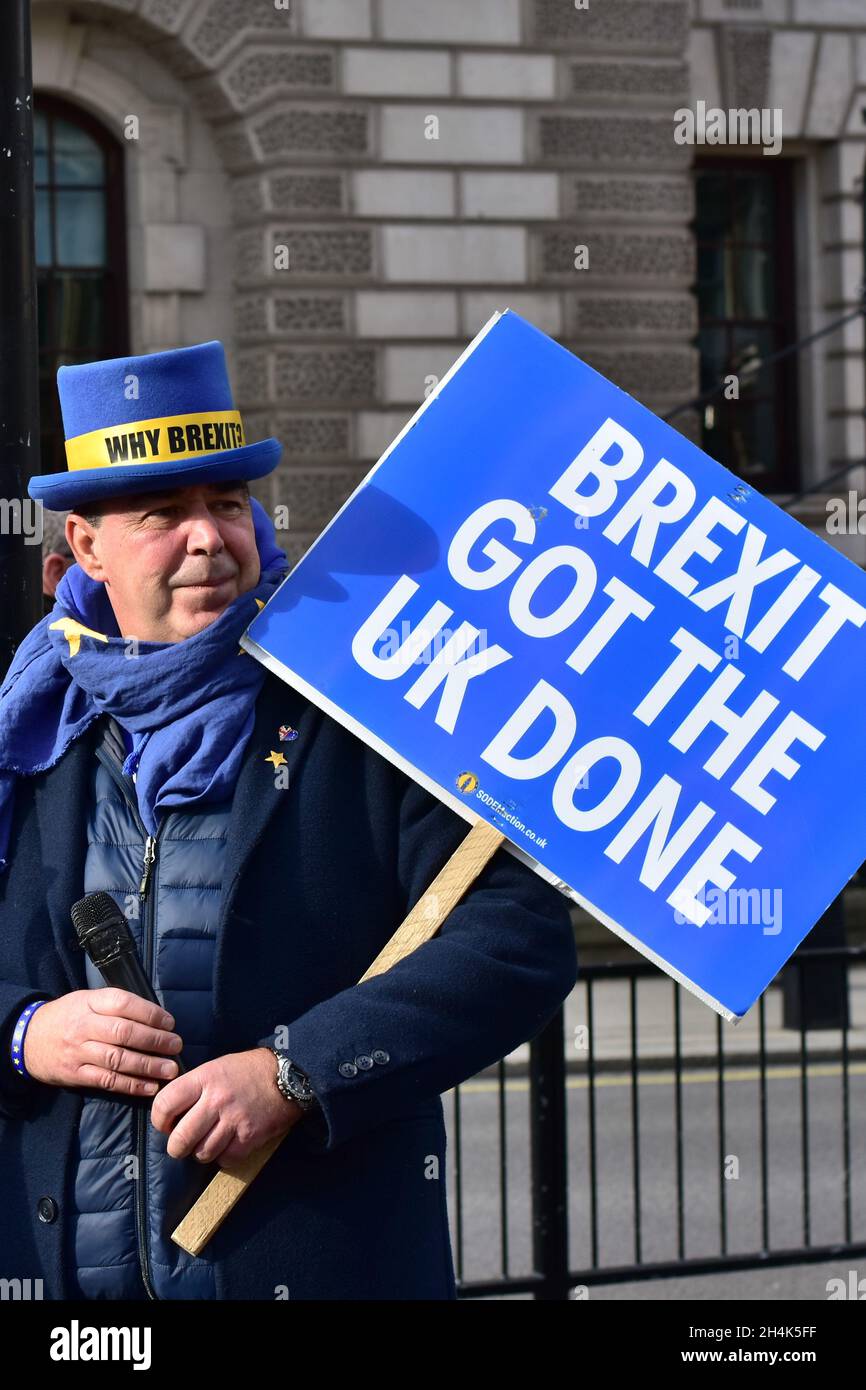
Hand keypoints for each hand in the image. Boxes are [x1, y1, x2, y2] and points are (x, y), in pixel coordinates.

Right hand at [22, 988, 182, 1095]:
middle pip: (124, 1033)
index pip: (123, 1003)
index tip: (170, 1023)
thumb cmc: (67, 1016)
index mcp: (89, 1003)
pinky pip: (108, 1081)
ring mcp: (79, 1052)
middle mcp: (84, 1026)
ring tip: (170, 1069)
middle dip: (155, 1041)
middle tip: (177, 1046)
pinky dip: (131, 1085)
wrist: (28, 1039)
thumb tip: (156, 1016)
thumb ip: (115, 1006)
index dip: (150, 1013)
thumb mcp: (86, 1000)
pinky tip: (150, 1087)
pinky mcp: (76, 1075)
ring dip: (148, 1066)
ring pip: (118, 1059)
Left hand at [150, 1047, 303, 1164]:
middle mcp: (216, 1100)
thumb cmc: (247, 1071)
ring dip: (201, 1152)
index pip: (164, 1104)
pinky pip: (225, 1159)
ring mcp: (234, 1120)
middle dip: (176, 1147)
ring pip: (202, 1153)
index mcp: (204, 1078)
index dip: (159, 1120)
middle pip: (180, 1139)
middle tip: (182, 1144)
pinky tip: (229, 1144)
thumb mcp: (216, 1067)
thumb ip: (193, 1087)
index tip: (166, 1124)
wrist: (287, 1075)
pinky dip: (224, 1156)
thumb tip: (170, 1113)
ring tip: (209, 1142)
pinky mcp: (249, 1137)